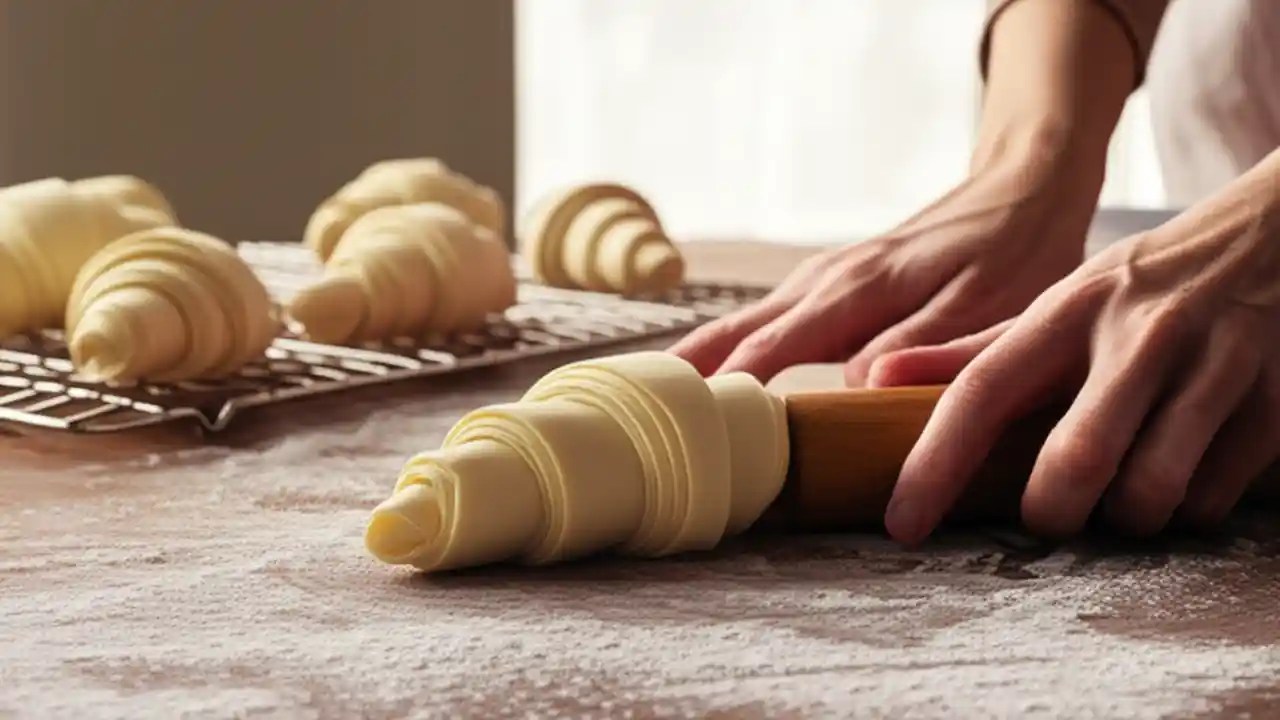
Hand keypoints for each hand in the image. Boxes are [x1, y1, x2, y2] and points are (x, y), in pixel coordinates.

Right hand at [670, 144, 1100, 383]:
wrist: (1021, 189)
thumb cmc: (1011, 254)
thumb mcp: (985, 307)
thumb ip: (919, 347)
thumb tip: (852, 388)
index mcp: (853, 290)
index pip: (768, 347)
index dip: (724, 393)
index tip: (684, 435)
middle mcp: (821, 281)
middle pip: (731, 334)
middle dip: (681, 378)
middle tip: (633, 425)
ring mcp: (818, 278)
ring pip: (738, 325)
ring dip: (694, 364)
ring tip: (647, 410)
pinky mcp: (826, 284)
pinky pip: (760, 321)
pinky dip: (725, 349)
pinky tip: (710, 378)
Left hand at [876, 154, 1279, 541]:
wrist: (1272, 236)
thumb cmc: (1141, 289)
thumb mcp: (1058, 304)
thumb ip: (971, 351)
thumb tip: (872, 378)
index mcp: (1067, 310)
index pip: (981, 391)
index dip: (934, 464)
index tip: (903, 525)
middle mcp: (1137, 333)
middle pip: (1075, 459)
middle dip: (1050, 511)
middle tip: (1047, 515)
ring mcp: (1214, 364)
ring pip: (1150, 492)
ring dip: (1124, 518)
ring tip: (1123, 494)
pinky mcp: (1275, 400)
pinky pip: (1213, 499)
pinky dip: (1187, 509)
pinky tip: (1184, 474)